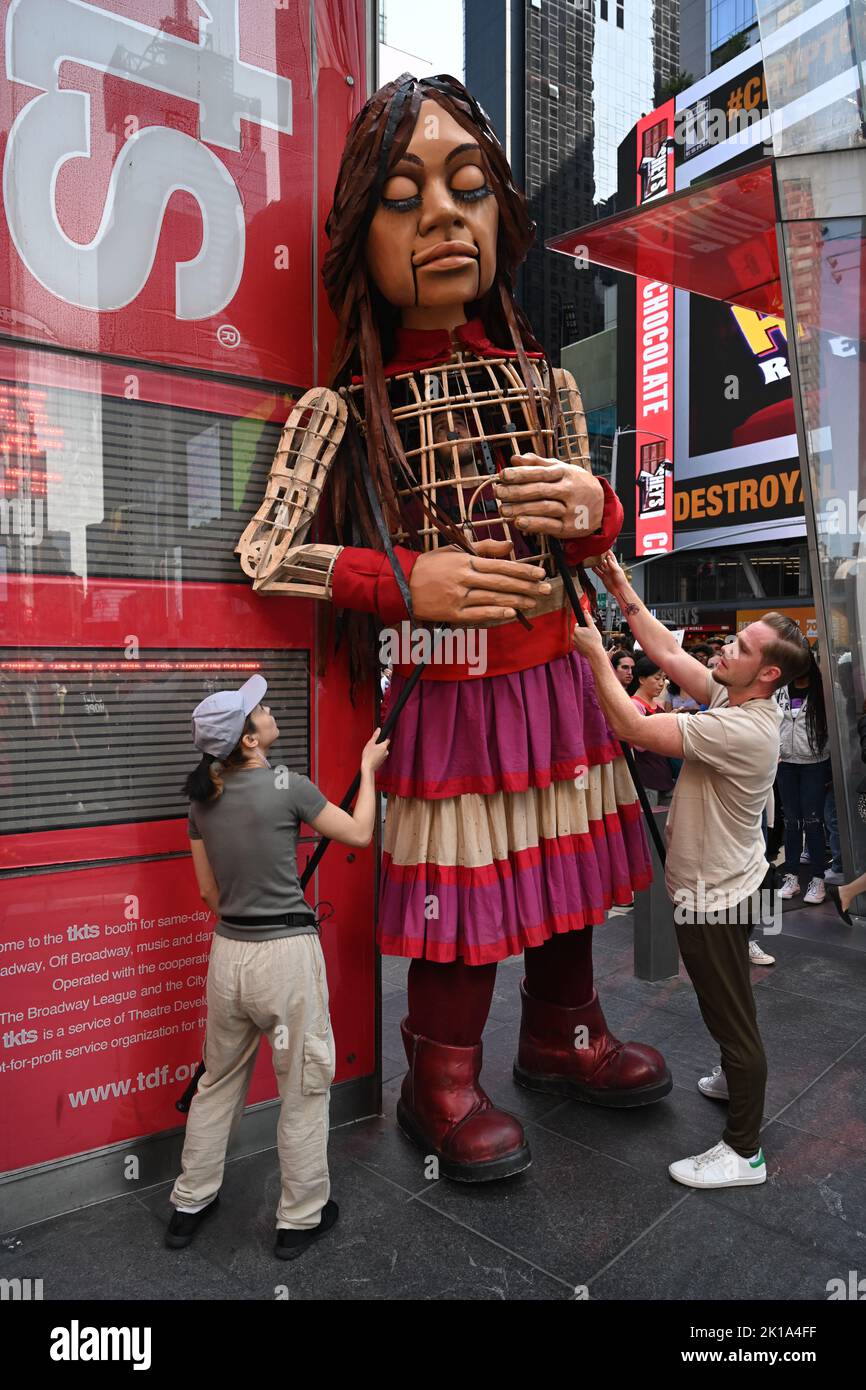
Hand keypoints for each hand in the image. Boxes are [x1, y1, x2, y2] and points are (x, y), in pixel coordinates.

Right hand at [361, 728, 389, 773]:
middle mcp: (386, 752)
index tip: (380, 739)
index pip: (387, 740)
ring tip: (372, 752)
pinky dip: (378, 756)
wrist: (368, 767)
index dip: (384, 738)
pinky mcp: (382, 761)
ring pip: (383, 751)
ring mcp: (384, 757)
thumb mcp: (370, 743)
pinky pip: (381, 756)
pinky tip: (372, 756)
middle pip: (385, 746)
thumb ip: (375, 736)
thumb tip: (379, 729)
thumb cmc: (368, 756)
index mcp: (384, 746)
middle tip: (373, 746)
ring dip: (379, 751)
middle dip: (380, 745)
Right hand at [408, 539, 550, 625]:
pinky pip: (478, 614)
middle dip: (525, 586)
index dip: (522, 570)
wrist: (402, 584)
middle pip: (501, 583)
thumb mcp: (455, 550)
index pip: (501, 566)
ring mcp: (459, 597)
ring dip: (515, 601)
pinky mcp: (453, 613)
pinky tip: (511, 614)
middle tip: (544, 589)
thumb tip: (509, 546)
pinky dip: (496, 614)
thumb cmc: (431, 565)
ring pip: (493, 599)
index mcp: (466, 561)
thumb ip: (483, 548)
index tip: (540, 573)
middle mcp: (464, 578)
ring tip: (532, 602)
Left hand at [493, 456, 603, 537]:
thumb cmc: (575, 484)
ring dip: (521, 509)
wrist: (602, 506)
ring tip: (503, 510)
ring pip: (543, 508)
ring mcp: (570, 509)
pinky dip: (533, 524)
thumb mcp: (560, 470)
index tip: (502, 475)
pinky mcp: (569, 527)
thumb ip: (537, 464)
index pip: (540, 472)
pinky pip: (550, 526)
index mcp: (564, 473)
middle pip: (540, 490)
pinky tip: (518, 522)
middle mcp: (568, 490)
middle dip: (516, 492)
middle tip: (498, 493)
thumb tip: (514, 458)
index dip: (520, 474)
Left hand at [571, 621, 604, 659]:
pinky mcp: (576, 648)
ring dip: (583, 638)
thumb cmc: (594, 641)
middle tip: (590, 635)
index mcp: (576, 630)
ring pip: (579, 638)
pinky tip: (588, 644)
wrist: (595, 653)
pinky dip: (583, 643)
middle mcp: (573, 637)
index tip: (588, 630)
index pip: (578, 625)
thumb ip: (588, 618)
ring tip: (590, 640)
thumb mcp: (593, 627)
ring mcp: (574, 643)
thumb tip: (585, 611)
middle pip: (578, 631)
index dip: (584, 626)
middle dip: (583, 632)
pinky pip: (579, 643)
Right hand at [591, 551, 626, 594]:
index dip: (608, 552)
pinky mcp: (603, 577)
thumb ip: (612, 564)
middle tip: (596, 553)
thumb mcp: (617, 570)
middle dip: (601, 557)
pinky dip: (595, 570)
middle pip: (604, 560)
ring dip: (597, 563)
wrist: (619, 589)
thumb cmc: (621, 580)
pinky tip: (592, 567)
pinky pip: (598, 572)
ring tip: (592, 559)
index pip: (611, 557)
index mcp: (615, 565)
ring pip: (600, 566)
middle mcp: (610, 568)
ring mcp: (607, 573)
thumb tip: (608, 557)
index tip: (604, 547)